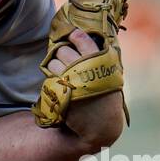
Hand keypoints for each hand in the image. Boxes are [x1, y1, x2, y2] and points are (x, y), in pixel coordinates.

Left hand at [47, 29, 125, 150]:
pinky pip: (48, 78)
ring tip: (61, 72)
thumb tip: (84, 37)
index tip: (72, 36)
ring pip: (52, 62)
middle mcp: (85, 69)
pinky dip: (51, 79)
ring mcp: (71, 81)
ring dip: (54, 65)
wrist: (101, 124)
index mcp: (100, 62)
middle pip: (62, 50)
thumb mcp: (111, 75)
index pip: (82, 39)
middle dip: (61, 52)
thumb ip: (99, 57)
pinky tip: (59, 85)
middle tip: (65, 58)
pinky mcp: (60, 93)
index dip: (74, 36)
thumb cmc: (107, 98)